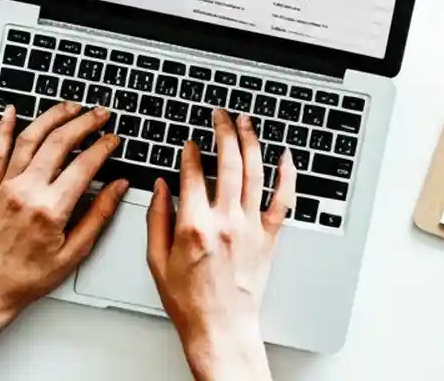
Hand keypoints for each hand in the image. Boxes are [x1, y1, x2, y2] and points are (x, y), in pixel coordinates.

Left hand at [0, 103, 127, 376]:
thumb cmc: (29, 277)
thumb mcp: (74, 253)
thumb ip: (98, 215)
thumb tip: (117, 187)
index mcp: (51, 209)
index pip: (84, 165)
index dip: (103, 147)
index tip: (113, 140)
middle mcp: (26, 192)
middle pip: (58, 143)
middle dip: (83, 122)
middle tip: (99, 114)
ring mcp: (6, 187)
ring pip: (30, 139)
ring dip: (52, 117)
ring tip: (70, 106)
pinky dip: (4, 129)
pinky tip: (11, 112)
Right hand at [146, 110, 296, 380]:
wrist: (221, 327)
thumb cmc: (188, 300)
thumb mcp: (156, 260)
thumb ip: (157, 218)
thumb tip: (161, 186)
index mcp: (194, 226)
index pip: (193, 173)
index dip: (190, 152)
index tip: (189, 142)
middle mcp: (226, 222)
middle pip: (229, 163)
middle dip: (224, 131)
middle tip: (220, 115)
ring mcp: (251, 228)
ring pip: (255, 173)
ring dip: (251, 142)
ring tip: (246, 122)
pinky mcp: (269, 237)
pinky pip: (283, 200)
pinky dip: (286, 175)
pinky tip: (285, 156)